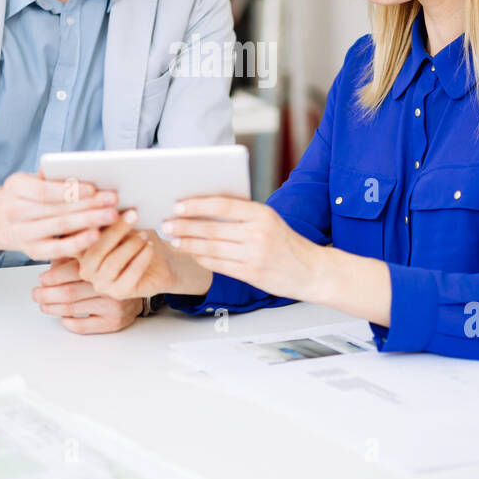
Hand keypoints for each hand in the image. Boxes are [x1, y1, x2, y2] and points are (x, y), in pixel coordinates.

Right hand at [0, 172, 118, 260]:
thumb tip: (84, 169)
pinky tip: (96, 236)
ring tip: (112, 216)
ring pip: (60, 227)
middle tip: (113, 200)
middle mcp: (14, 211)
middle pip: (57, 209)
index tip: (93, 188)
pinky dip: (78, 242)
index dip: (69, 191)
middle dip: (89, 205)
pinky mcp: (32, 251)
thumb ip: (53, 176)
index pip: (43, 190)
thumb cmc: (25, 196)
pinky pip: (58, 249)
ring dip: (89, 221)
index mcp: (15, 187)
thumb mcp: (31, 180)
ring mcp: (22, 234)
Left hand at [33, 256, 143, 333]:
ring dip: (52, 308)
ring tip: (43, 304)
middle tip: (36, 294)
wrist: (145, 281)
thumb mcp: (100, 250)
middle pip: (68, 293)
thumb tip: (52, 251)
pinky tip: (63, 317)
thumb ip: (77, 251)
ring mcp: (113, 306)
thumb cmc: (116, 265)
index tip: (41, 279)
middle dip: (46, 294)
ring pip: (72, 310)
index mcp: (104, 264)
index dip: (52, 277)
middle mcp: (109, 286)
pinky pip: (84, 327)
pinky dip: (69, 323)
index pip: (71, 272)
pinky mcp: (115, 322)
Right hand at [75, 210, 212, 299]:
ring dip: (132, 245)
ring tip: (144, 234)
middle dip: (116, 230)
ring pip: (113, 262)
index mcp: (81, 249)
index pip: (77, 237)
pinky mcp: (119, 293)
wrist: (163, 262)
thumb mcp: (124, 223)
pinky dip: (141, 258)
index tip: (104, 203)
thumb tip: (106, 200)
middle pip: (95, 250)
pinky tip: (150, 247)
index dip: (88, 222)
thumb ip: (111, 217)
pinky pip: (130, 274)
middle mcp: (86, 269)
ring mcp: (101, 284)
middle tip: (132, 215)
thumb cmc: (139, 239)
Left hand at [161, 196, 322, 301]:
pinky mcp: (252, 274)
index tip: (178, 205)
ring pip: (211, 247)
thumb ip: (242, 215)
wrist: (311, 271)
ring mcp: (255, 255)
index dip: (196, 205)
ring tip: (175, 239)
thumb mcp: (269, 220)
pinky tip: (193, 254)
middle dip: (184, 226)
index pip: (222, 204)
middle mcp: (258, 233)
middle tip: (167, 224)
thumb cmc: (287, 243)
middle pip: (212, 227)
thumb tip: (205, 209)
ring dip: (188, 244)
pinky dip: (202, 258)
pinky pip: (219, 265)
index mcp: (262, 213)